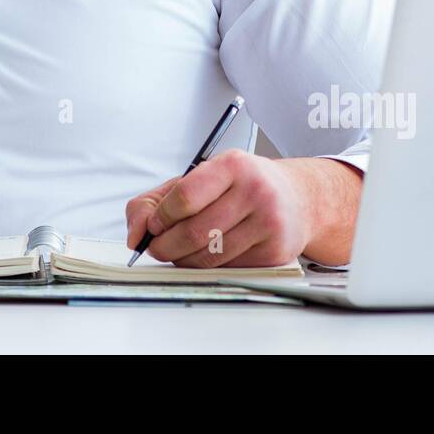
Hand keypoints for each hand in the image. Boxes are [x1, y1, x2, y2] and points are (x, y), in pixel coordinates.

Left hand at [124, 149, 313, 267]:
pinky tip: (209, 253)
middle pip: (194, 232)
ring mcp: (269, 222)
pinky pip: (228, 268)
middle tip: (157, 247)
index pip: (185, 197)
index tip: (153, 226)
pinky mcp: (275, 251)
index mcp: (233, 165)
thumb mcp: (203, 176)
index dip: (160, 217)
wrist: (298, 198)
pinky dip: (209, 266)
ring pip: (209, 256)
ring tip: (180, 251)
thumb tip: (135, 233)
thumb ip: (158, 199)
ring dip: (184, 260)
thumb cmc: (242, 185)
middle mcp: (255, 191)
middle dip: (165, 246)